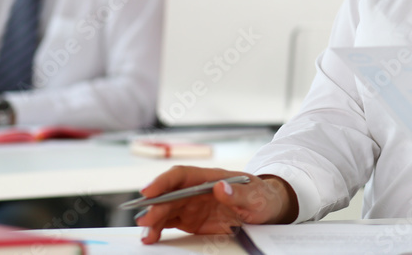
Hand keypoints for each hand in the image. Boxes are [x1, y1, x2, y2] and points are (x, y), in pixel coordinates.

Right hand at [136, 166, 298, 243]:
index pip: (181, 175)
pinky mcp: (191, 220)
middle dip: (155, 206)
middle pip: (169, 195)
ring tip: (147, 236)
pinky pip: (170, 222)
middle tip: (145, 220)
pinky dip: (159, 229)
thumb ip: (239, 193)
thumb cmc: (262, 197)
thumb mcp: (256, 196)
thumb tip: (220, 187)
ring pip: (166, 210)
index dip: (163, 181)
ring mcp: (192, 204)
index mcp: (210, 177)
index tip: (148, 191)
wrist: (266, 209)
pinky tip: (152, 237)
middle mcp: (196, 189)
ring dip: (154, 221)